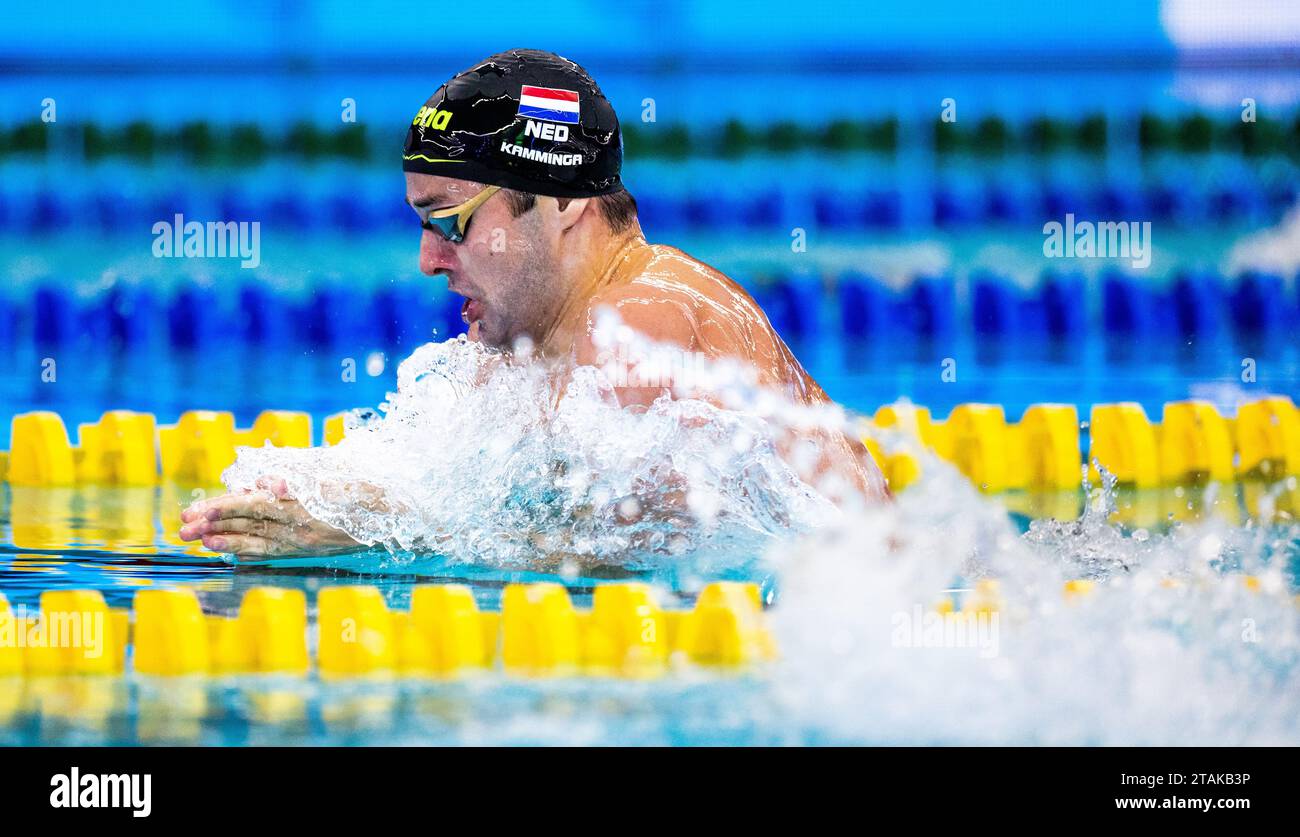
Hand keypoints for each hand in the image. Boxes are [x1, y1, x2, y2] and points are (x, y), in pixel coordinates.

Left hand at [178, 478, 362, 557]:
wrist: (404, 520)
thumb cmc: (376, 491)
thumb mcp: (346, 478)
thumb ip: (303, 480)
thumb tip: (264, 483)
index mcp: (308, 508)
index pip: (257, 506)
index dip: (225, 508)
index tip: (198, 511)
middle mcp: (304, 529)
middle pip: (251, 525)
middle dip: (215, 525)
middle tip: (183, 527)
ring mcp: (307, 542)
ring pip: (260, 541)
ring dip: (227, 540)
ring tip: (200, 541)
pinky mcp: (312, 549)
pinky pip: (277, 552)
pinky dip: (253, 552)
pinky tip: (235, 554)